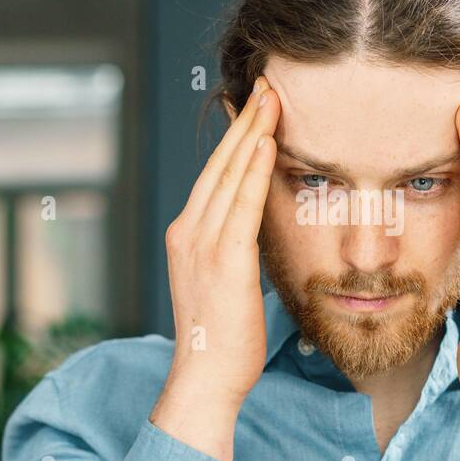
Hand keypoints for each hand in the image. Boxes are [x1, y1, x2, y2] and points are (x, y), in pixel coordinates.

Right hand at [151, 76, 280, 460]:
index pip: (214, 174)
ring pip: (229, 175)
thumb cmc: (223, 335)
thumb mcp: (225, 280)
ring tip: (272, 98)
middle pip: (219, 164)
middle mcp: (188, 231)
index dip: (235, 136)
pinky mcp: (223, 261)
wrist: (206, 376)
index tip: (254, 104)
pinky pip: (241, 205)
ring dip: (252, 132)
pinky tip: (267, 143)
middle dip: (244, 121)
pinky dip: (252, 170)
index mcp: (187, 234)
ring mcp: (202, 245)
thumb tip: (258, 223)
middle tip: (267, 83)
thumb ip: (236, 245)